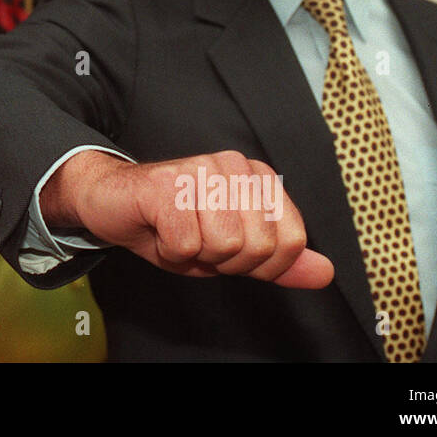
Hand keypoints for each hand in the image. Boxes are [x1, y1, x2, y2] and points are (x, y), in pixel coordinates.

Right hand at [47, 150, 333, 288]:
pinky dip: (170, 251)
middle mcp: (234, 165)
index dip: (260, 264)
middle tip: (198, 242)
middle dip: (225, 261)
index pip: (291, 240)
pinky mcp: (168, 184)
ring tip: (178, 234)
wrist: (112, 203)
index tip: (229, 251)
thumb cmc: (172, 224)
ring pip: (225, 245)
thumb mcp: (233, 249)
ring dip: (196, 255)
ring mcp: (201, 170)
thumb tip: (324, 272)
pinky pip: (187, 244)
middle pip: (259, 247)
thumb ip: (280, 260)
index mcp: (257, 176)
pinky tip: (159, 231)